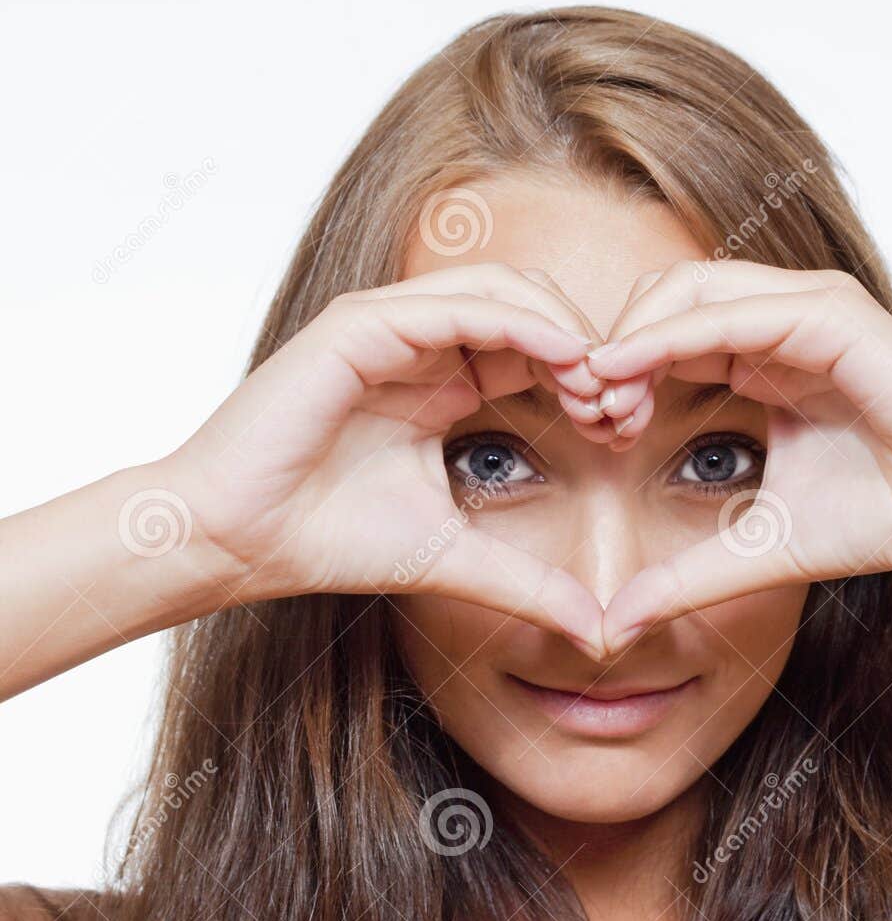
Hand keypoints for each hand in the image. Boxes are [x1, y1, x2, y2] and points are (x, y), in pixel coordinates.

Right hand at [162, 263, 611, 652]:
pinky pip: (454, 303)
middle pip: (531, 308)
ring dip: (561, 329)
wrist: (238, 542)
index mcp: (442, 382)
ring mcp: (388, 327)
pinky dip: (515, 319)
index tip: (624, 432)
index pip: (537, 351)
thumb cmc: (330, 541)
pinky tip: (560, 355)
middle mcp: (419, 344)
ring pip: (501, 291)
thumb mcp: (457, 560)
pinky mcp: (359, 325)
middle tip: (622, 406)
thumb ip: (528, 584)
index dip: (589, 381)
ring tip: (598, 381)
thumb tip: (598, 630)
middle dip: (588, 350)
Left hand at [584, 261, 891, 648]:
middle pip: (665, 298)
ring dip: (632, 336)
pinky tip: (629, 369)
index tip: (590, 432)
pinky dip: (674, 333)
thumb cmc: (887, 518)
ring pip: (690, 288)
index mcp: (765, 359)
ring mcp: (810, 311)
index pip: (665, 335)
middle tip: (587, 412)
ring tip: (600, 395)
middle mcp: (783, 322)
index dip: (617, 374)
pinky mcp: (834, 317)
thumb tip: (619, 621)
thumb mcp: (760, 551)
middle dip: (613, 347)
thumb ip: (689, 576)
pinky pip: (736, 309)